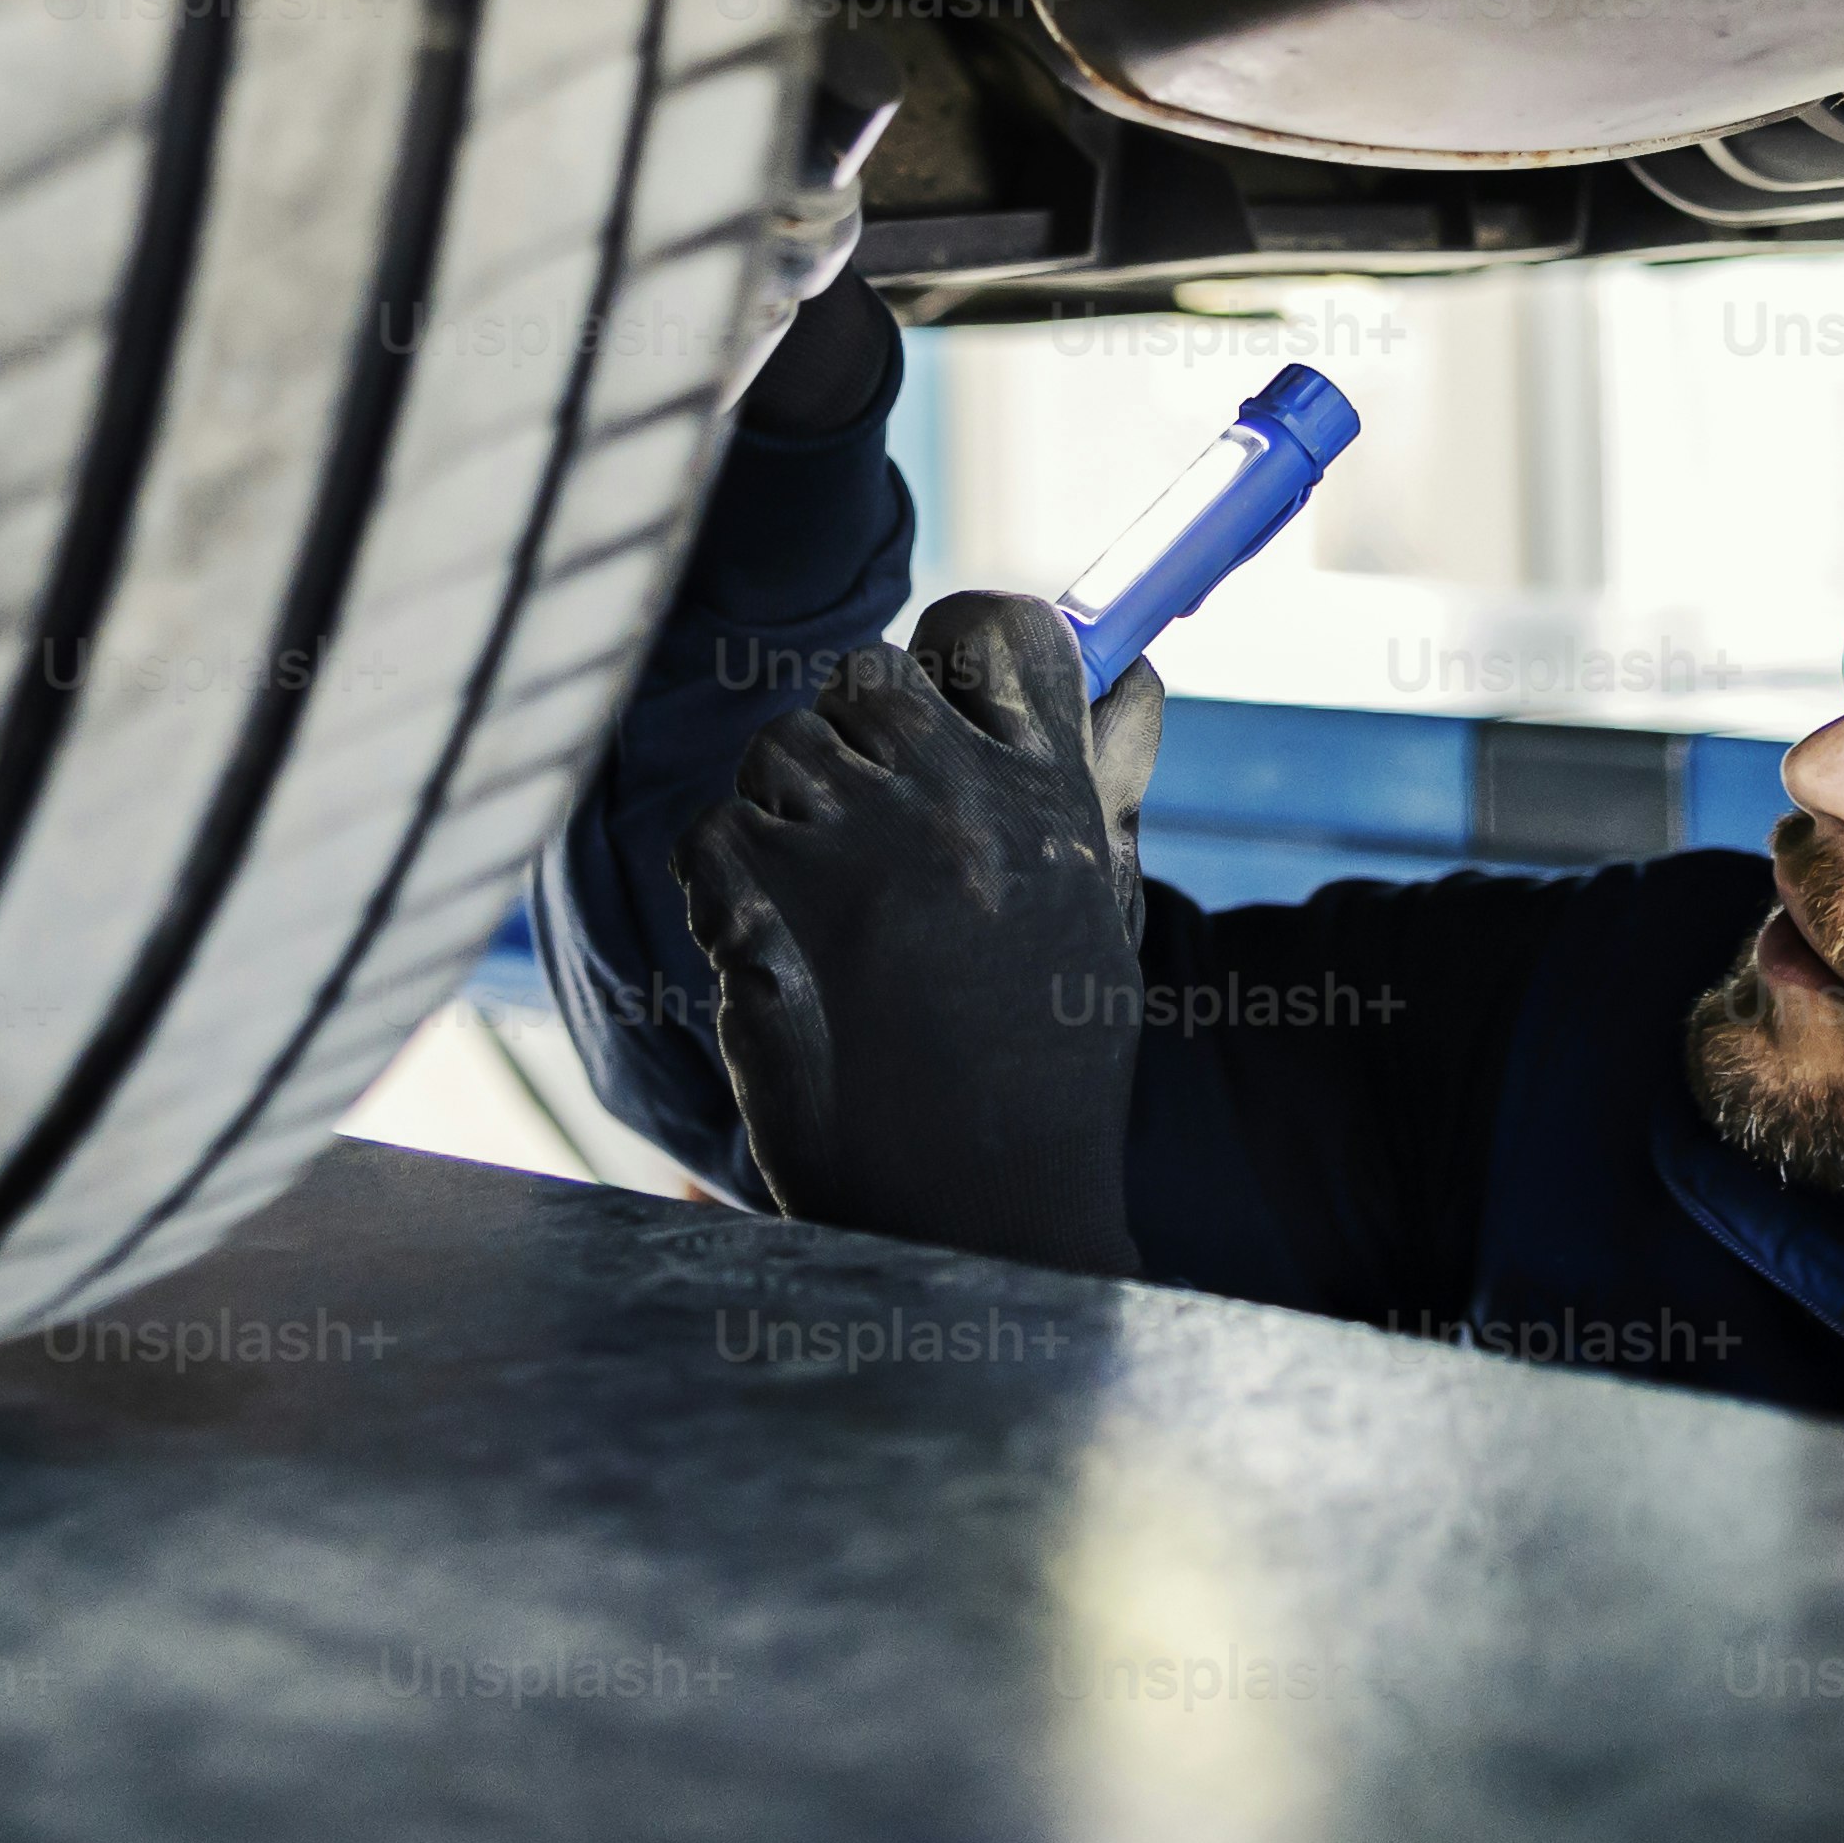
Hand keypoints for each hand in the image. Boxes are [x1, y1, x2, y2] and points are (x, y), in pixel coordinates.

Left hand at [673, 590, 1147, 1274]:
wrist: (975, 1211)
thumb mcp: (1100, 911)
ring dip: (789, 813)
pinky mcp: (753, 905)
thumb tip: (1131, 672)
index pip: (995, 631)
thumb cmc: (1045, 1064)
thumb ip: (1105, 778)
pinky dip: (726, 885)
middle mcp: (949, 800)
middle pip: (869, 676)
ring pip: (777, 749)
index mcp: (1046, 794)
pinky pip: (712, 831)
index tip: (948, 700)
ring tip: (833, 914)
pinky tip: (778, 952)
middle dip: (859, 742)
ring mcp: (845, 848)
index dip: (957, 654)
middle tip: (877, 835)